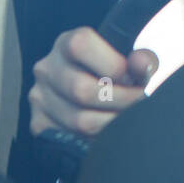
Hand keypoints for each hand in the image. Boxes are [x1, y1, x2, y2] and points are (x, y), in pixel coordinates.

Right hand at [28, 26, 159, 137]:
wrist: (96, 89)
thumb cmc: (117, 70)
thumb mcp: (131, 58)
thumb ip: (142, 59)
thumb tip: (143, 64)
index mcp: (67, 42)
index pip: (81, 45)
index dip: (113, 65)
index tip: (135, 78)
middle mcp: (47, 68)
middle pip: (81, 89)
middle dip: (120, 100)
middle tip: (140, 102)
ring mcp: (40, 97)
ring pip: (79, 120)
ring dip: (113, 123)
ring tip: (130, 118)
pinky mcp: (40, 123)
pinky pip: (72, 139)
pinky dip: (98, 139)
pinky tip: (111, 130)